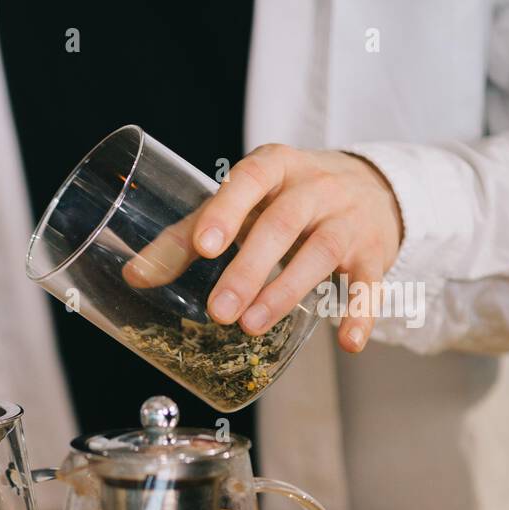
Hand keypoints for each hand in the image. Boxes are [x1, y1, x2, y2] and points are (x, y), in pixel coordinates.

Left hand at [125, 145, 402, 352]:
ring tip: (253, 327)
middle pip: (282, 223)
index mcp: (273, 167)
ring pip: (321, 251)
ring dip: (286, 292)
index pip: (249, 180)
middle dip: (249, 269)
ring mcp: (347, 218)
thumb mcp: (239, 206)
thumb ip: (187, 237)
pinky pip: (371, 282)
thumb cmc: (283, 199)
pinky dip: (361, 312)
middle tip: (219, 312)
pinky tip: (348, 342)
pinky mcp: (373, 251)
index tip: (205, 246)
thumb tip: (134, 276)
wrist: (371, 187)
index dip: (226, 211)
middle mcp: (314, 186)